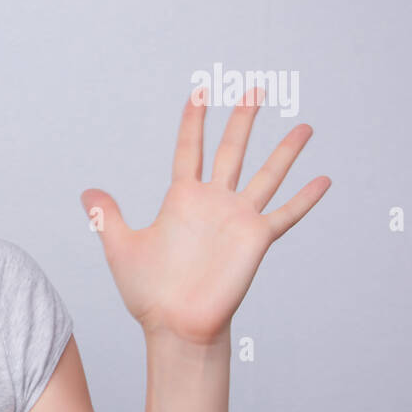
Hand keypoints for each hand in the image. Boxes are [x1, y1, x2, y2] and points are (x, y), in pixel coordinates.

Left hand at [80, 87, 330, 345]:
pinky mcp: (256, 239)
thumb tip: (87, 193)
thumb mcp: (121, 246)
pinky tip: (324, 179)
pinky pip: (286, 214)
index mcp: (180, 199)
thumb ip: (108, 216)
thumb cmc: (148, 292)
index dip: (194, 121)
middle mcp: (212, 203)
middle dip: (243, 119)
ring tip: (305, 126)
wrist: (174, 324)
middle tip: (255, 88)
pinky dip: (305, 198)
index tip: (200, 92)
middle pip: (231, 150)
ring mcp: (237, 219)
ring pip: (267, 175)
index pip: (189, 149)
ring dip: (286, 151)